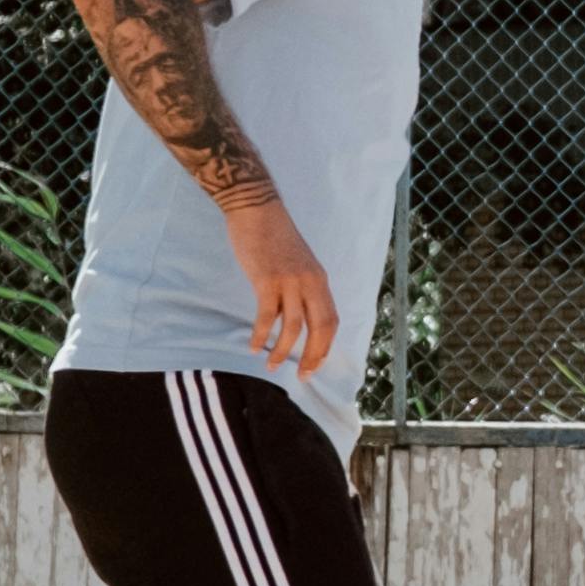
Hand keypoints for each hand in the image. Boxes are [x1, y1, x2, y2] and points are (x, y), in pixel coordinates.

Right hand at [225, 198, 338, 374]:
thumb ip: (301, 287)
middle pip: (320, 328)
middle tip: (302, 375)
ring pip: (293, 326)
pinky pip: (267, 315)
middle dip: (312, 356)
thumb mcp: (298, 263)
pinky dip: (260, 334)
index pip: (331, 320)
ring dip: (283, 350)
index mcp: (320, 280)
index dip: (325, 346)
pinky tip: (253, 345)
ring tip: (272, 365)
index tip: (315, 364)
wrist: (257, 210)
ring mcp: (290, 281)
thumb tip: (297, 315)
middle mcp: (310, 282)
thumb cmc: (274, 237)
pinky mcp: (267, 280)